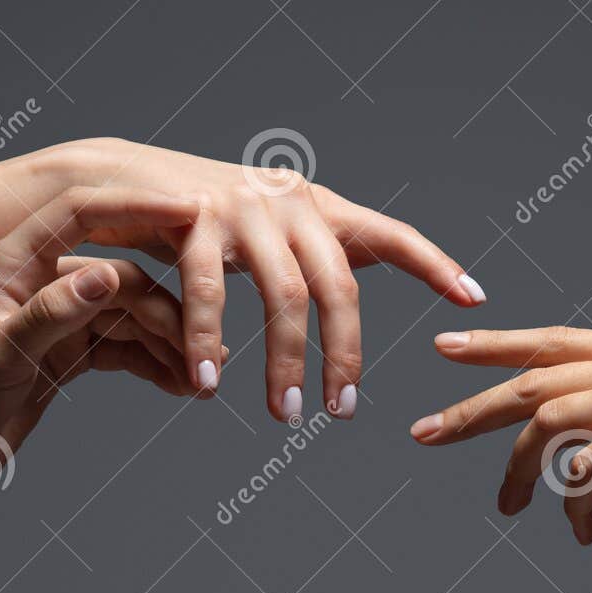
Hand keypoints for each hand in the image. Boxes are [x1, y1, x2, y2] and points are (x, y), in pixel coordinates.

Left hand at [0, 187, 202, 479]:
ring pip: (133, 318)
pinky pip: (126, 350)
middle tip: (208, 353)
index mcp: (14, 263)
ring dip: (171, 346)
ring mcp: (59, 318)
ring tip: (204, 381)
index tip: (190, 212)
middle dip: (170, 315)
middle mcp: (41, 282)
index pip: (82, 215)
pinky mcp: (71, 353)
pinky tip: (183, 386)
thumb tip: (107, 275)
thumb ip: (51, 314)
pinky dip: (156, 366)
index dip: (136, 208)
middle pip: (123, 280)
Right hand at [64, 138, 485, 414]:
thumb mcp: (264, 233)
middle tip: (343, 410)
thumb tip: (335, 304)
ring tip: (286, 416)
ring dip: (285, 362)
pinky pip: (210, 292)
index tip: (475, 298)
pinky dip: (210, 342)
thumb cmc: (197, 220)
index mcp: (318, 207)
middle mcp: (291, 201)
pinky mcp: (194, 218)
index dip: (433, 264)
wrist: (116, 176)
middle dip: (344, 354)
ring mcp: (244, 207)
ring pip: (282, 296)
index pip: (390, 234)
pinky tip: (209, 383)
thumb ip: (303, 257)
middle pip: (339, 285)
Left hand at [411, 326, 591, 542]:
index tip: (446, 347)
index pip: (556, 341)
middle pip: (533, 377)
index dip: (498, 343)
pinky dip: (576, 496)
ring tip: (506, 511)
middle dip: (470, 405)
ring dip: (520, 467)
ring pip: (551, 417)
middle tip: (420, 434)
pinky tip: (577, 529)